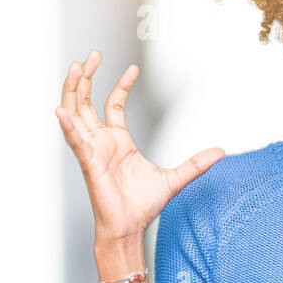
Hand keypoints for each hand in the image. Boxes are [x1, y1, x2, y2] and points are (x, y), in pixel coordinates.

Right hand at [55, 50, 224, 242]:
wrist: (130, 227)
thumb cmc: (142, 205)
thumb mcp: (176, 178)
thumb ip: (197, 163)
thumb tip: (221, 152)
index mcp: (118, 141)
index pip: (113, 104)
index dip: (121, 85)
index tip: (133, 69)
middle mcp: (102, 142)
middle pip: (86, 102)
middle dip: (88, 78)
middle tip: (93, 55)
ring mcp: (92, 151)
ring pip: (75, 114)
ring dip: (73, 91)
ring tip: (77, 68)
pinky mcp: (89, 164)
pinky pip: (75, 141)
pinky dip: (67, 126)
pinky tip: (61, 111)